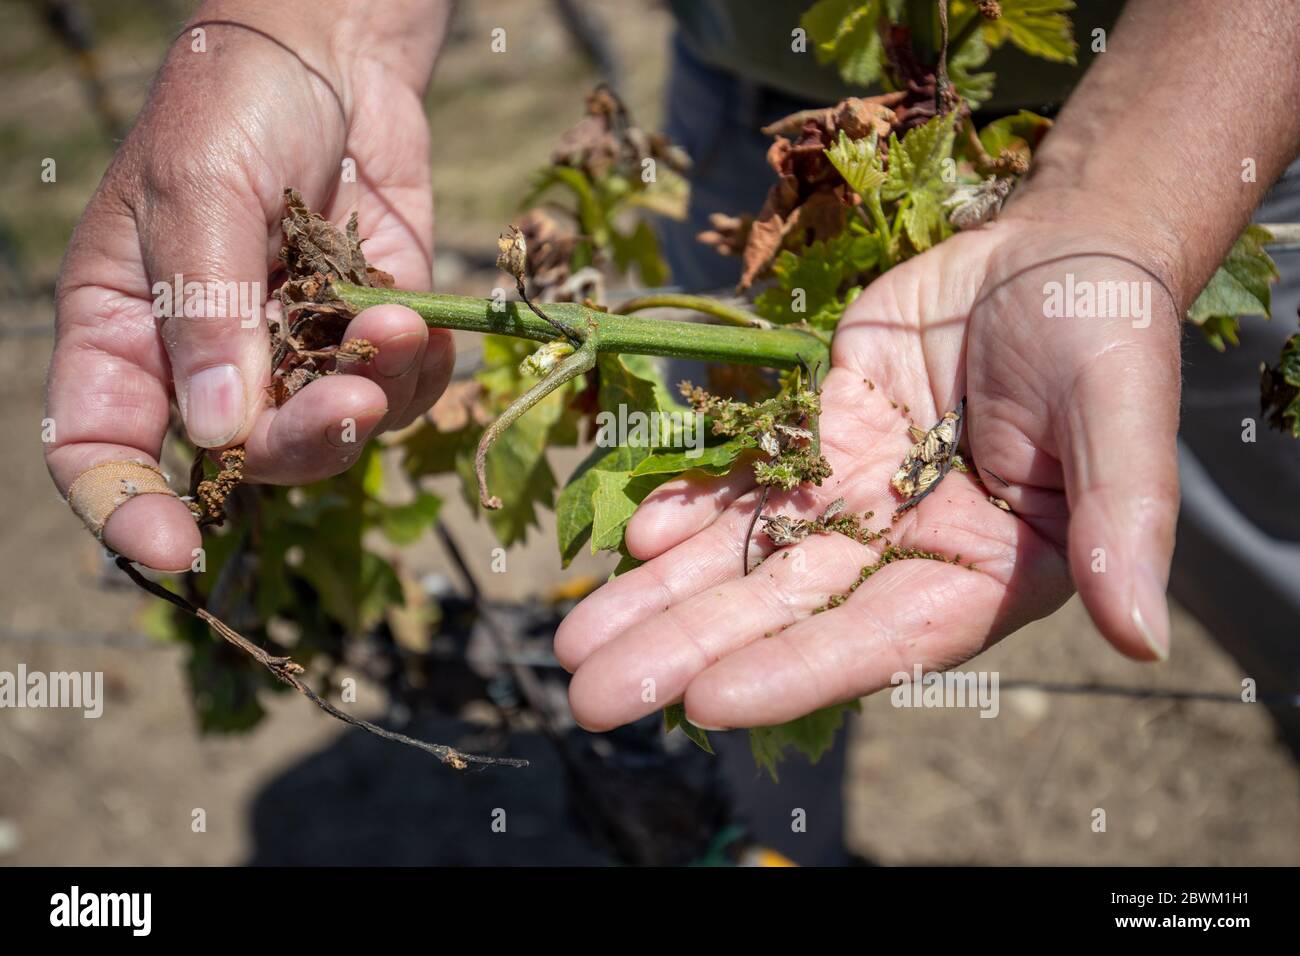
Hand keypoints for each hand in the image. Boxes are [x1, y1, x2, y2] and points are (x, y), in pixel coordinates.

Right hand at [44, 7, 450, 570]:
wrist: (333, 59)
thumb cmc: (233, 105)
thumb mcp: (200, 190)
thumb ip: (206, 309)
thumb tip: (218, 430)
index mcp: (125, 329)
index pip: (98, 450)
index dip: (126, 512)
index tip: (175, 551)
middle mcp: (205, 359)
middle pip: (239, 458)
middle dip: (299, 442)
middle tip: (350, 398)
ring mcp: (292, 353)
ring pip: (326, 437)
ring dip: (369, 400)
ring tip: (395, 328)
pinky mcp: (366, 337)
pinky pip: (395, 395)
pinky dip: (414, 372)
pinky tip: (415, 318)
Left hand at [555, 217, 1181, 731]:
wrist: (1054, 256)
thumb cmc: (1108, 337)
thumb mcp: (1124, 423)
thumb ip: (1124, 525)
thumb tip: (1143, 636)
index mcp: (981, 573)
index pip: (880, 640)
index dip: (794, 670)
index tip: (705, 702)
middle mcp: (902, 548)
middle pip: (781, 608)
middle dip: (684, 649)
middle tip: (590, 696)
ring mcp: (852, 491)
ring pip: (742, 551)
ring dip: (656, 592)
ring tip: (572, 636)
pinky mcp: (816, 433)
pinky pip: (741, 476)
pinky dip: (685, 504)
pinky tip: (630, 533)